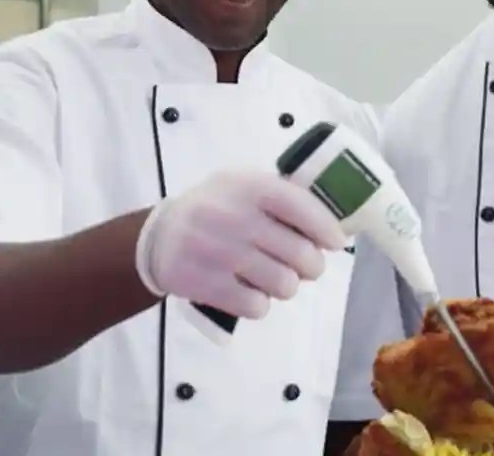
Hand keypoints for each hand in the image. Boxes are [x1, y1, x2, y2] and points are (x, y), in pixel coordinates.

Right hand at [135, 171, 345, 319]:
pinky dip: (258, 303)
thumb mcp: (244, 187)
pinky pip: (257, 306)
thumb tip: (333, 229)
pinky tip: (248, 291)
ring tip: (271, 278)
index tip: (335, 242)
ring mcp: (218, 252)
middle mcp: (235, 216)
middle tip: (303, 267)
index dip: (326, 229)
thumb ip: (284, 198)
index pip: (303, 208)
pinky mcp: (204, 284)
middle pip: (301, 255)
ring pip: (284, 285)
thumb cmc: (214, 208)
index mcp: (250, 187)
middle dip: (310, 266)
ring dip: (285, 286)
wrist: (158, 235)